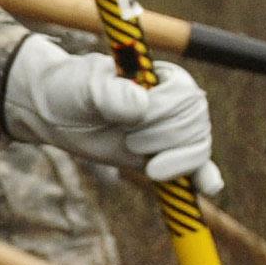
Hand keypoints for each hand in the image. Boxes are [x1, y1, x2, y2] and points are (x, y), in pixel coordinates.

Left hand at [0, 33, 220, 193]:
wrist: (58, 111)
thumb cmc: (72, 91)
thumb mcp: (85, 88)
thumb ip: (110, 94)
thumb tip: (140, 106)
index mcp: (165, 77)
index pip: (184, 100)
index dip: (160, 116)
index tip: (128, 122)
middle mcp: (177, 102)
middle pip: (194, 126)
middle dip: (160, 139)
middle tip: (127, 139)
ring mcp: (174, 130)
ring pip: (196, 148)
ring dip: (170, 160)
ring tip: (133, 149)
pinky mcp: (167, 155)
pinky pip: (197, 167)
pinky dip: (204, 176)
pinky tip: (208, 187)